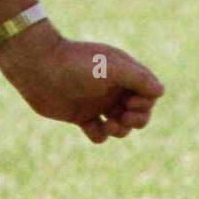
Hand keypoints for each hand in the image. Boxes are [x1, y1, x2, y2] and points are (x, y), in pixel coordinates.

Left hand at [0, 22, 164, 143]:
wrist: (37, 67)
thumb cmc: (76, 63)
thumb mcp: (112, 67)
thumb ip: (139, 78)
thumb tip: (160, 92)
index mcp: (123, 73)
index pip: (148, 94)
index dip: (146, 103)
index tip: (131, 101)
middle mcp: (112, 88)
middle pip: (139, 112)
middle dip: (137, 119)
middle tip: (123, 117)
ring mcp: (96, 103)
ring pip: (121, 125)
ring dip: (121, 130)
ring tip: (109, 125)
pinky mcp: (80, 116)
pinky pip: (98, 133)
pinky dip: (100, 135)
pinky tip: (93, 127)